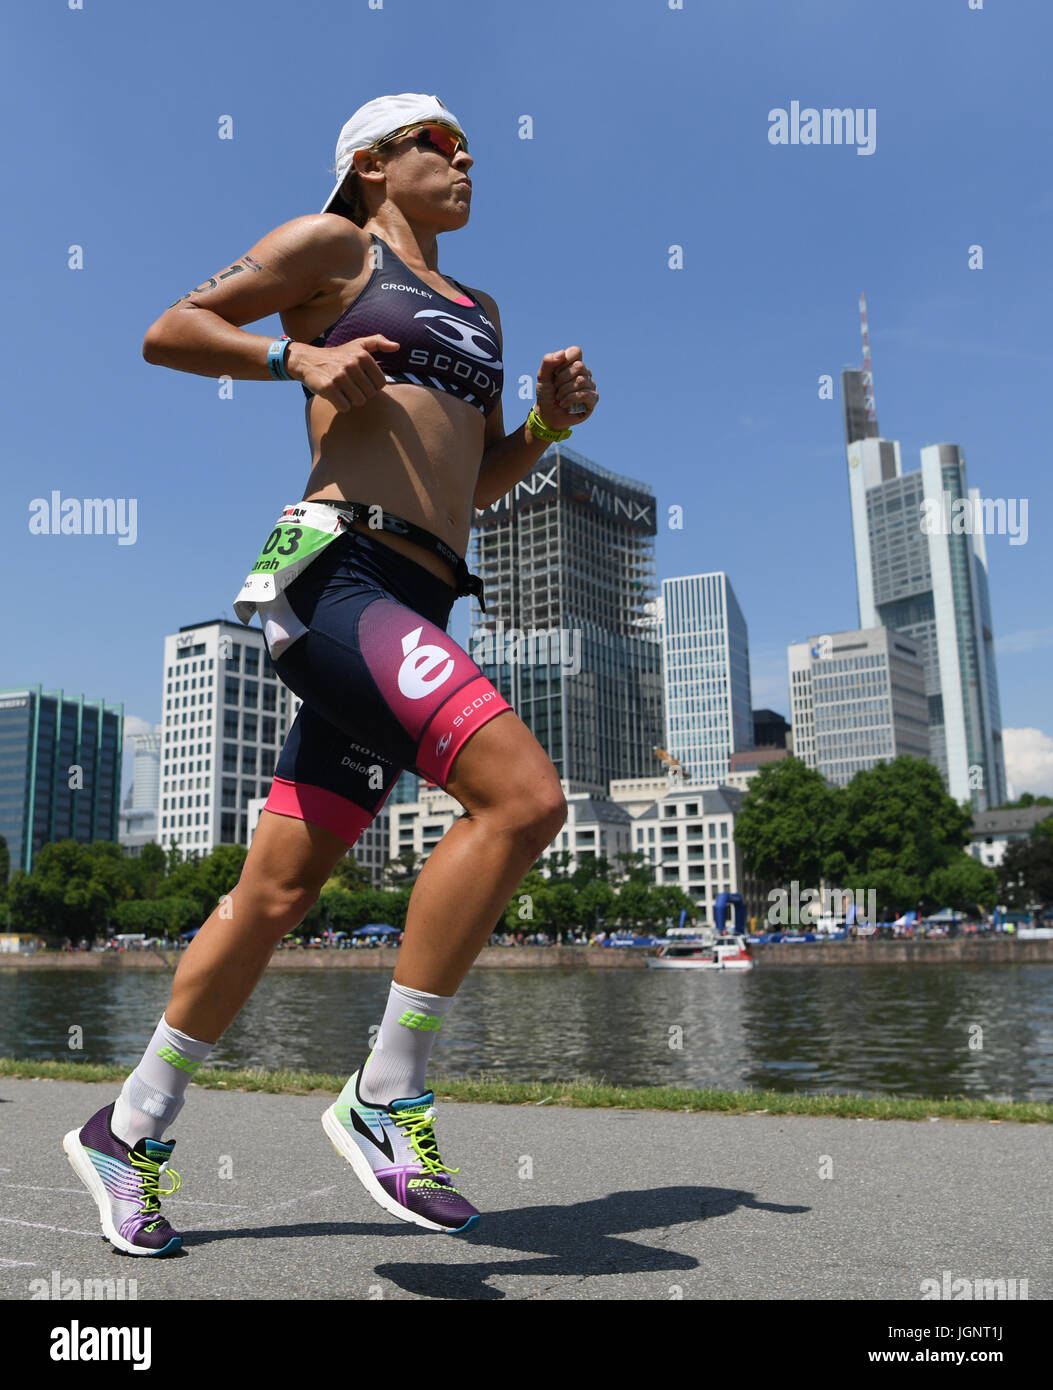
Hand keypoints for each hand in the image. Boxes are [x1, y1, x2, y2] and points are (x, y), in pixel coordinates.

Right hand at [285, 334, 399, 409]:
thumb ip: (378, 342)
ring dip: (351, 400)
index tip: (361, 381)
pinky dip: (341, 405)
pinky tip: (335, 396)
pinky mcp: (328, 387)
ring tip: (343, 390)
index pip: (381, 384)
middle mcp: (352, 364)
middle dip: (361, 394)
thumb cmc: (337, 355)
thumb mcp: (358, 344)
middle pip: (370, 394)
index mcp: (362, 355)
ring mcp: (339, 376)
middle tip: (349, 386)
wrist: (308, 360)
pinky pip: (345, 407)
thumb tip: (397, 346)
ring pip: (359, 402)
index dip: (372, 386)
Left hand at [534, 346, 598, 431]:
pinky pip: (585, 394)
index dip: (564, 361)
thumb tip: (562, 353)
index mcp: (573, 364)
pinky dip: (570, 399)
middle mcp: (584, 373)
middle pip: (579, 366)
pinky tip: (564, 404)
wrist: (547, 415)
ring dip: (564, 391)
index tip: (555, 373)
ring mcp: (590, 386)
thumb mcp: (542, 376)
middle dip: (562, 379)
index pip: (576, 351)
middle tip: (556, 388)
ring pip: (581, 381)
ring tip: (559, 397)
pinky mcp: (593, 399)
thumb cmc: (546, 395)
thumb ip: (548, 362)